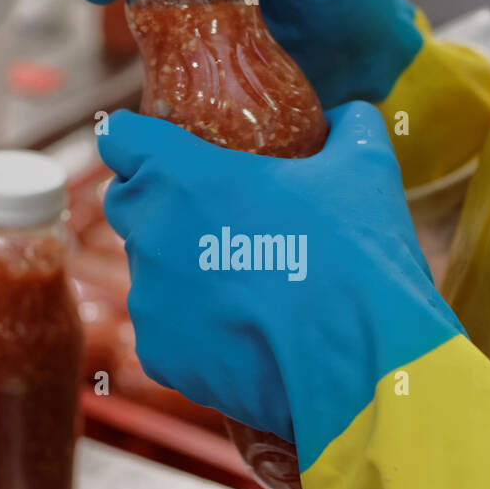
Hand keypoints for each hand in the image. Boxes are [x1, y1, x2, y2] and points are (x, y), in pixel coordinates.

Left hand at [99, 102, 463, 464]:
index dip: (141, 142)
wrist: (364, 369)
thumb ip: (348, 128)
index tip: (163, 151)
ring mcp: (150, 301)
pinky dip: (196, 330)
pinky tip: (245, 333)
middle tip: (215, 218)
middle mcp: (152, 235)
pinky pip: (167, 332)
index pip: (122, 139)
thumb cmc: (359, 260)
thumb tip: (344, 119)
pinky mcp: (161, 356)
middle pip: (128, 206)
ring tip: (246, 287)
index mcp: (183, 177)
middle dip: (159, 206)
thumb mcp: (367, 171)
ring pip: (150, 274)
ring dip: (184, 272)